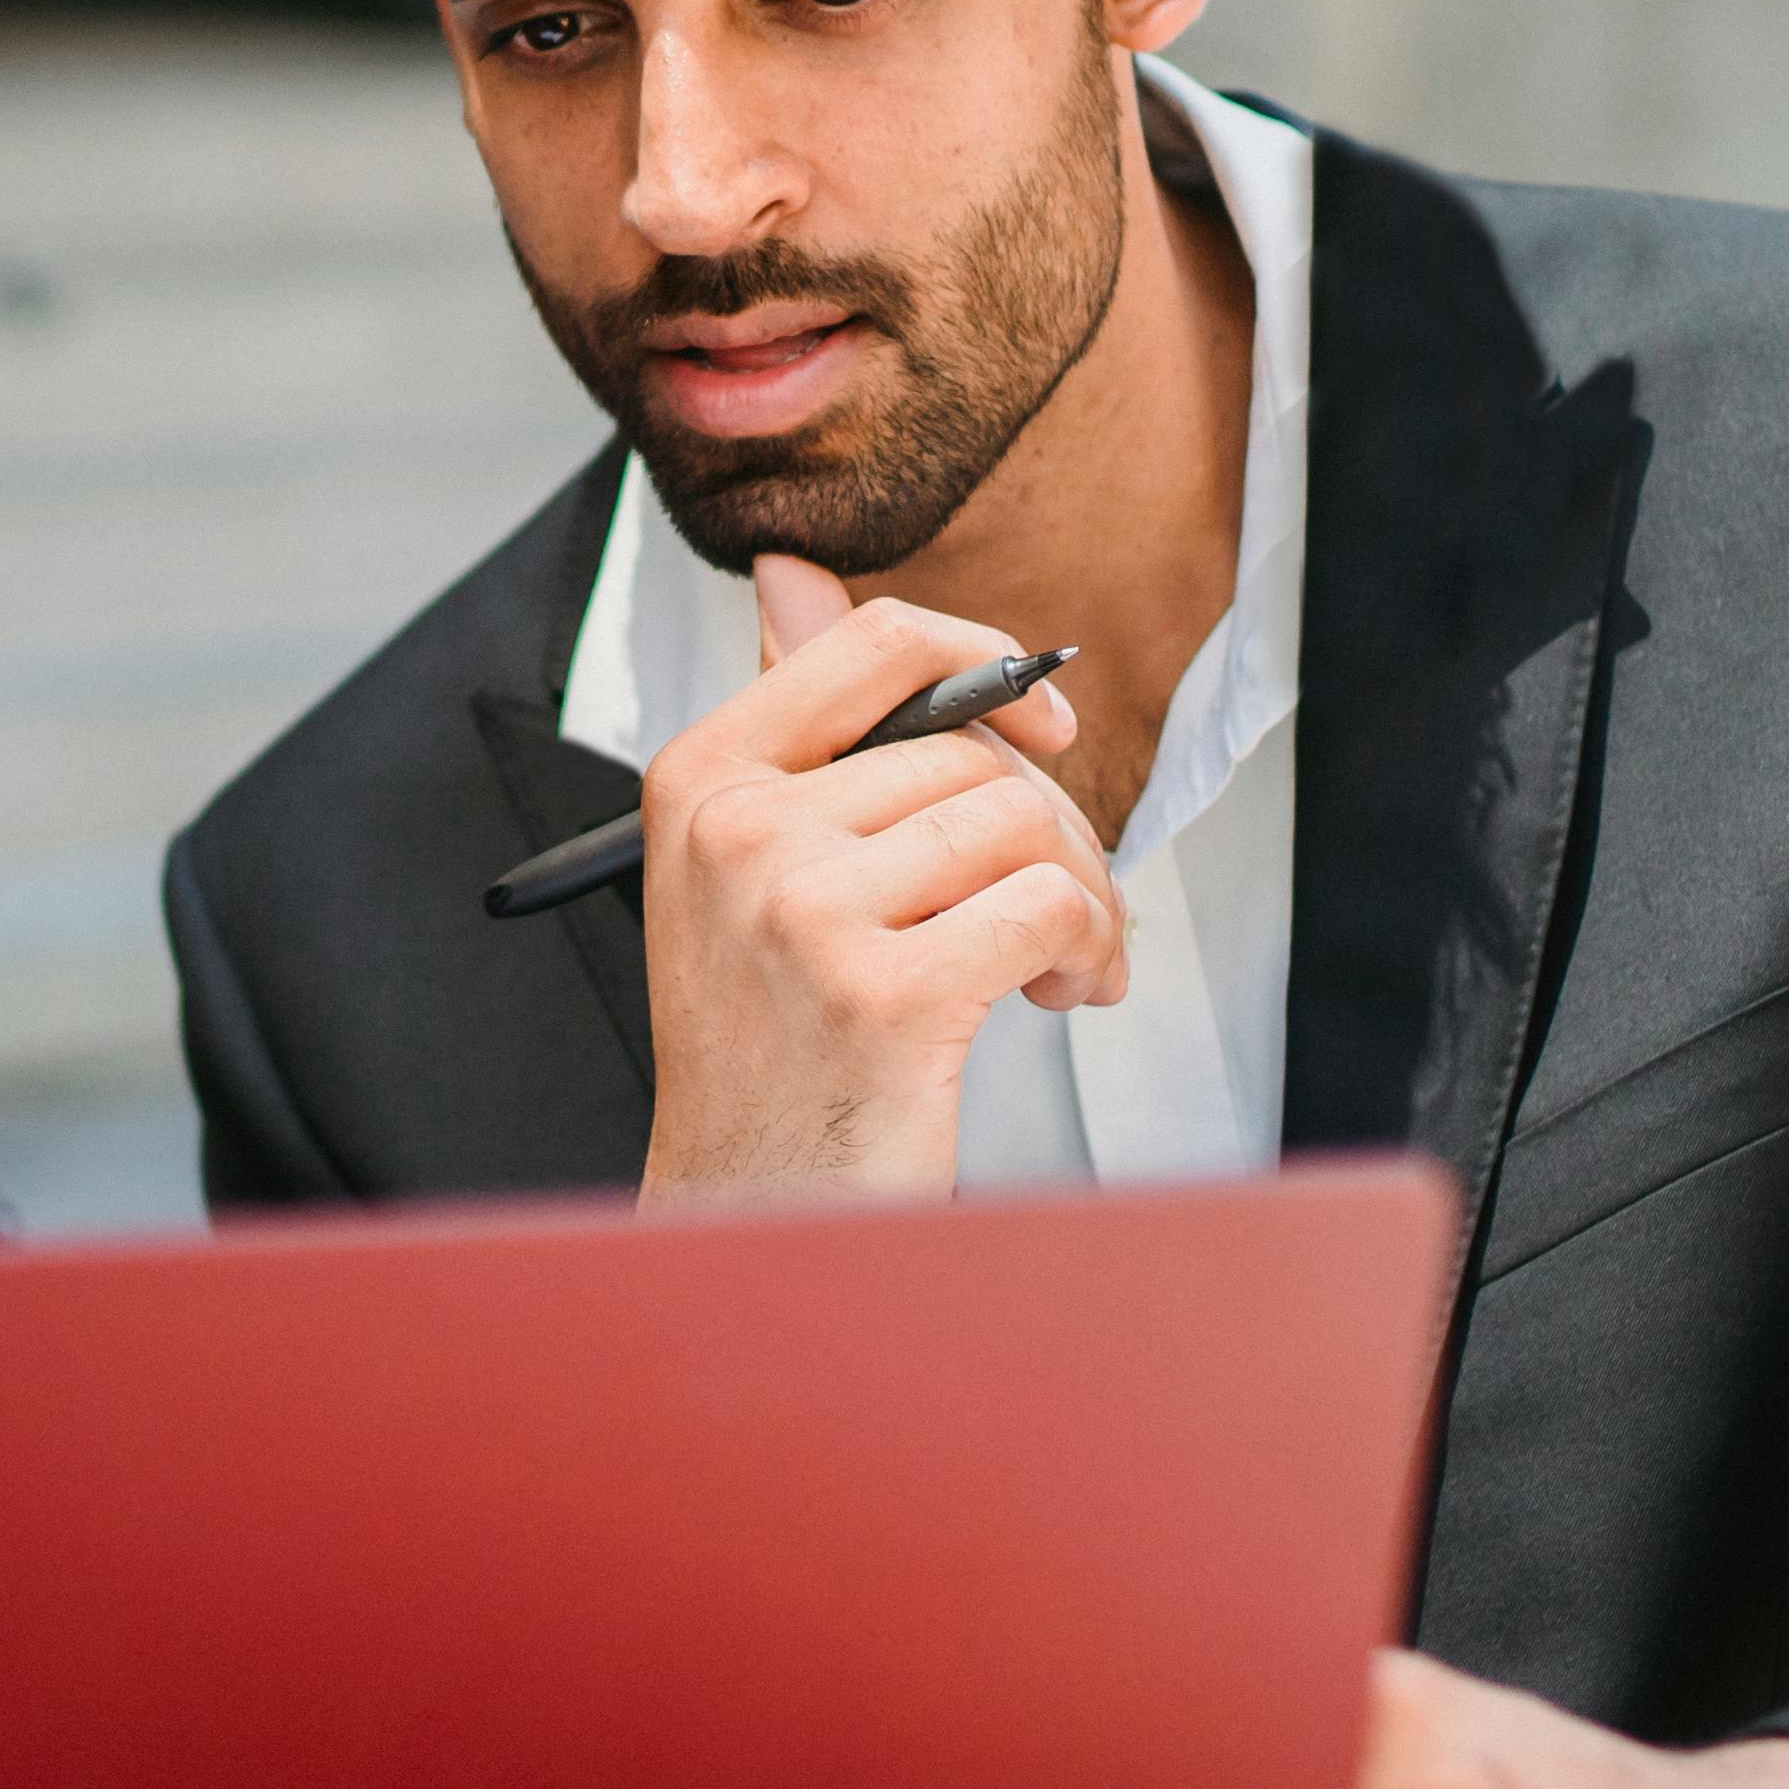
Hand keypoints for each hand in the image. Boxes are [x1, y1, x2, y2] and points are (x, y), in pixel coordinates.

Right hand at [636, 555, 1128, 1201]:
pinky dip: (1088, 948)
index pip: (872, 644)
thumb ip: (796, 732)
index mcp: (701, 780)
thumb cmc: (768, 1048)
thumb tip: (789, 578)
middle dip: (1052, 830)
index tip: (1042, 727)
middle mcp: (739, 833)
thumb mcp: (746, 873)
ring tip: (1056, 963)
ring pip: (1021, 827)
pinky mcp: (886, 992)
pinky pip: (1048, 905)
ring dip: (1080, 898)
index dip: (986, 664)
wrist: (748, 1210)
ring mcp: (806, 911)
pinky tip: (1058, 993)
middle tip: (1057, 911)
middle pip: (972, 755)